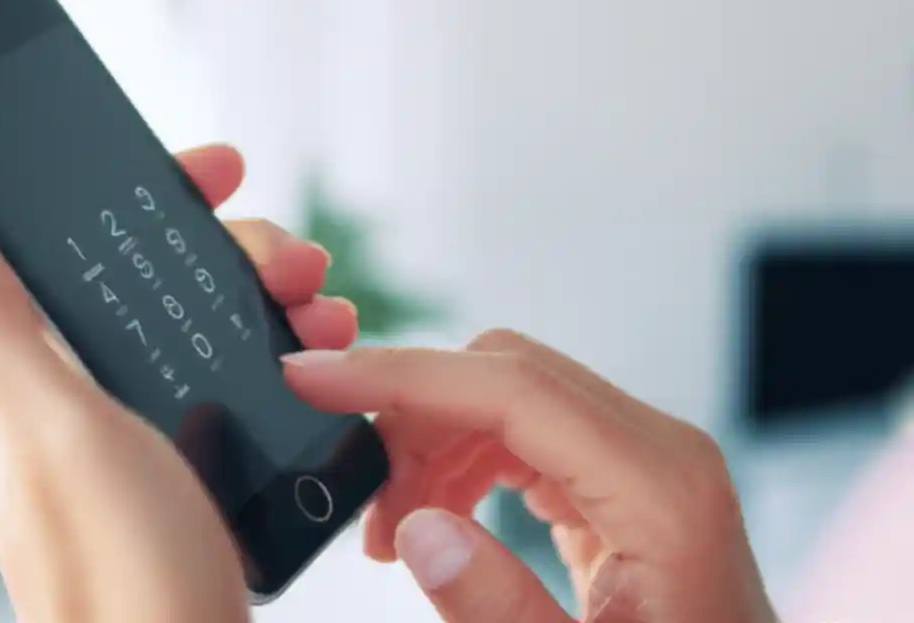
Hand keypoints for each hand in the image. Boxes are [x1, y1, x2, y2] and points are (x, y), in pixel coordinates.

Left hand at [0, 144, 357, 621]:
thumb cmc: (125, 582)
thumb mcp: (63, 437)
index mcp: (33, 386)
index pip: (81, 258)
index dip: (150, 205)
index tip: (218, 174)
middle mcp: (79, 410)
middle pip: (153, 292)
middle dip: (235, 258)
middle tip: (299, 267)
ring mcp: (138, 444)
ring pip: (201, 338)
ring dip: (268, 308)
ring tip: (324, 313)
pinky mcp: (190, 477)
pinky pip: (231, 392)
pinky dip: (279, 366)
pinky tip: (313, 368)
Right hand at [283, 331, 777, 622]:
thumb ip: (500, 610)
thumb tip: (417, 530)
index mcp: (662, 490)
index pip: (510, 387)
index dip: (401, 376)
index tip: (314, 378)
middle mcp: (659, 451)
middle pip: (502, 377)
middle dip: (410, 421)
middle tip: (367, 511)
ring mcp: (644, 459)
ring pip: (506, 399)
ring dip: (432, 450)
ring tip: (397, 535)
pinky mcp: (625, 479)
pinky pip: (526, 436)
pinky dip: (465, 466)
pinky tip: (441, 522)